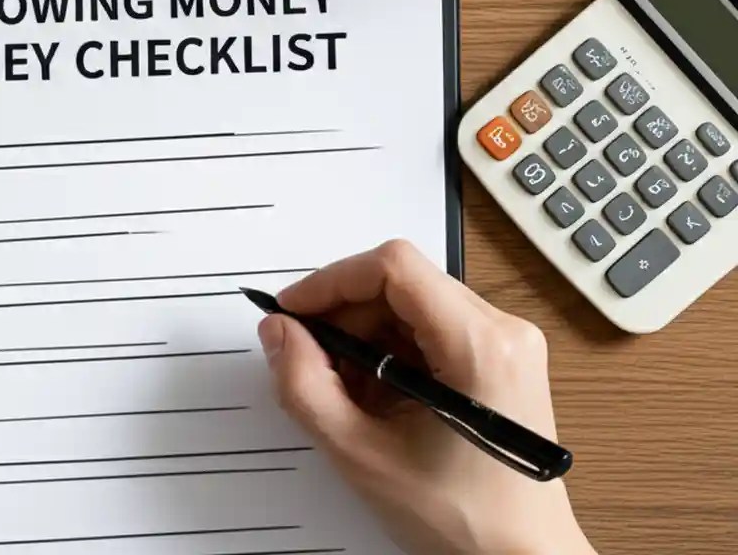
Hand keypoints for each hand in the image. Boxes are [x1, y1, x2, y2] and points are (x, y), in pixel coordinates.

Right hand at [258, 241, 595, 554]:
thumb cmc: (466, 519)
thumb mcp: (363, 453)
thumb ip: (306, 386)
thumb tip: (279, 333)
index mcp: (481, 346)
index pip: (394, 267)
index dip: (332, 281)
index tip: (294, 311)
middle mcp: (504, 331)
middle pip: (401, 284)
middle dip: (345, 316)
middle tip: (308, 359)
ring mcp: (507, 344)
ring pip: (412, 306)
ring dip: (365, 339)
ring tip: (344, 393)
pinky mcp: (500, 360)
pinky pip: (430, 331)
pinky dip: (391, 355)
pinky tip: (374, 399)